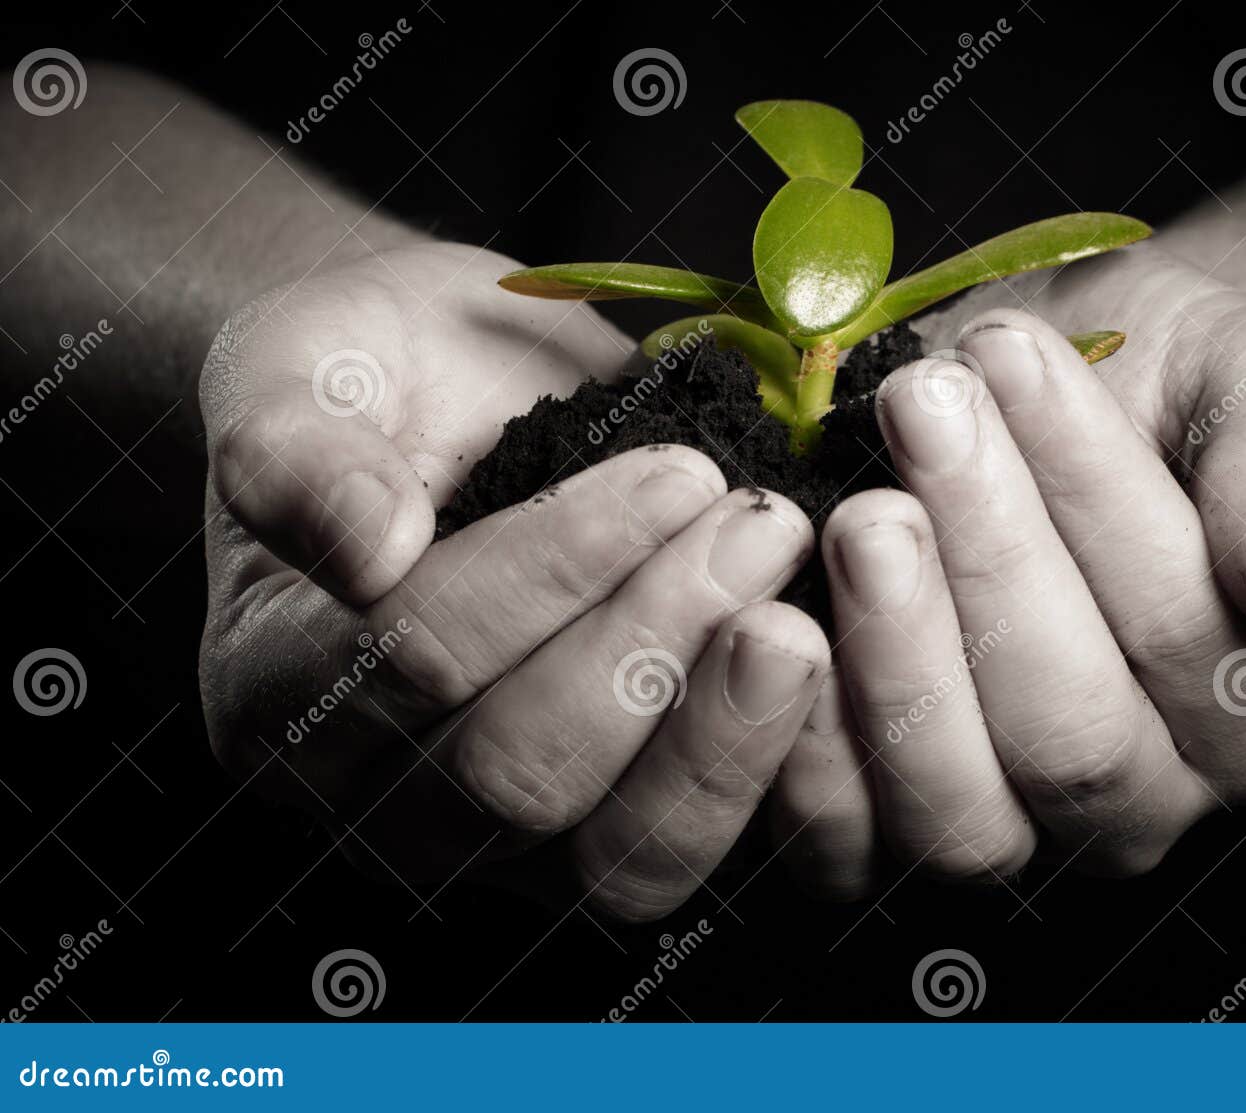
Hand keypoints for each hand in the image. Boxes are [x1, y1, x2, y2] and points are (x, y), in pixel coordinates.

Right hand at [198, 242, 828, 920]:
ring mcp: (497, 840)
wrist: (447, 399)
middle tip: (761, 523)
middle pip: (517, 776)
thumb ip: (294, 451)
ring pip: (616, 857)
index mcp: (279, 688)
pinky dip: (766, 776)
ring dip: (724, 729)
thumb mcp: (298, 371)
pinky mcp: (602, 840)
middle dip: (654, 643)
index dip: (553, 569)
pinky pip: (687, 855)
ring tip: (799, 609)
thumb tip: (367, 543)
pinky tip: (825, 676)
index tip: (674, 473)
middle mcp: (376, 794)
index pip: (416, 657)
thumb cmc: (371, 382)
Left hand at [772, 245, 1245, 892]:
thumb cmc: (1166, 390)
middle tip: (920, 412)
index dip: (1095, 496)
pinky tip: (778, 608)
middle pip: (1072, 733)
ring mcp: (1022, 833)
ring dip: (895, 650)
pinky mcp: (895, 837)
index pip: (1190, 629)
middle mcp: (1151, 801)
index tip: (1013, 356)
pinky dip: (802, 739)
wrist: (1073, 406)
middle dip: (985, 560)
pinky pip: (844, 841)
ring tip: (860, 507)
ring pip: (959, 808)